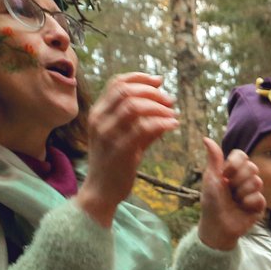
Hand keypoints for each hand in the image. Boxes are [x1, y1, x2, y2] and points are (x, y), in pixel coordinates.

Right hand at [76, 73, 178, 228]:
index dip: (139, 78)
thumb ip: (142, 121)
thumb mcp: (125, 138)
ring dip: (158, 106)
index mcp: (98, 113)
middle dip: (152, 91)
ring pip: (134, 106)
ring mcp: (108, 134)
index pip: (117, 83)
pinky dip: (162, 123)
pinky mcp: (120, 150)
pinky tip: (173, 125)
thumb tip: (166, 106)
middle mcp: (100, 120)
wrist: (101, 191)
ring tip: (173, 114)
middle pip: (126, 91)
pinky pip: (143, 128)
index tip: (159, 81)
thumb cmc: (114, 164)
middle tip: (170, 100)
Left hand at [196, 137, 265, 249]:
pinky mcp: (260, 205)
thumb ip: (214, 159)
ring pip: (256, 182)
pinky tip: (242, 208)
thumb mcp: (211, 178)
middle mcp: (245, 179)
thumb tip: (206, 138)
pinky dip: (247, 203)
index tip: (224, 175)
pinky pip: (259, 197)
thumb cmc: (212, 202)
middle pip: (252, 167)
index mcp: (234, 170)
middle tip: (229, 190)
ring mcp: (254, 191)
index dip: (234, 164)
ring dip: (241, 193)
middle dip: (237, 180)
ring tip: (235, 201)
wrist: (217, 225)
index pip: (242, 155)